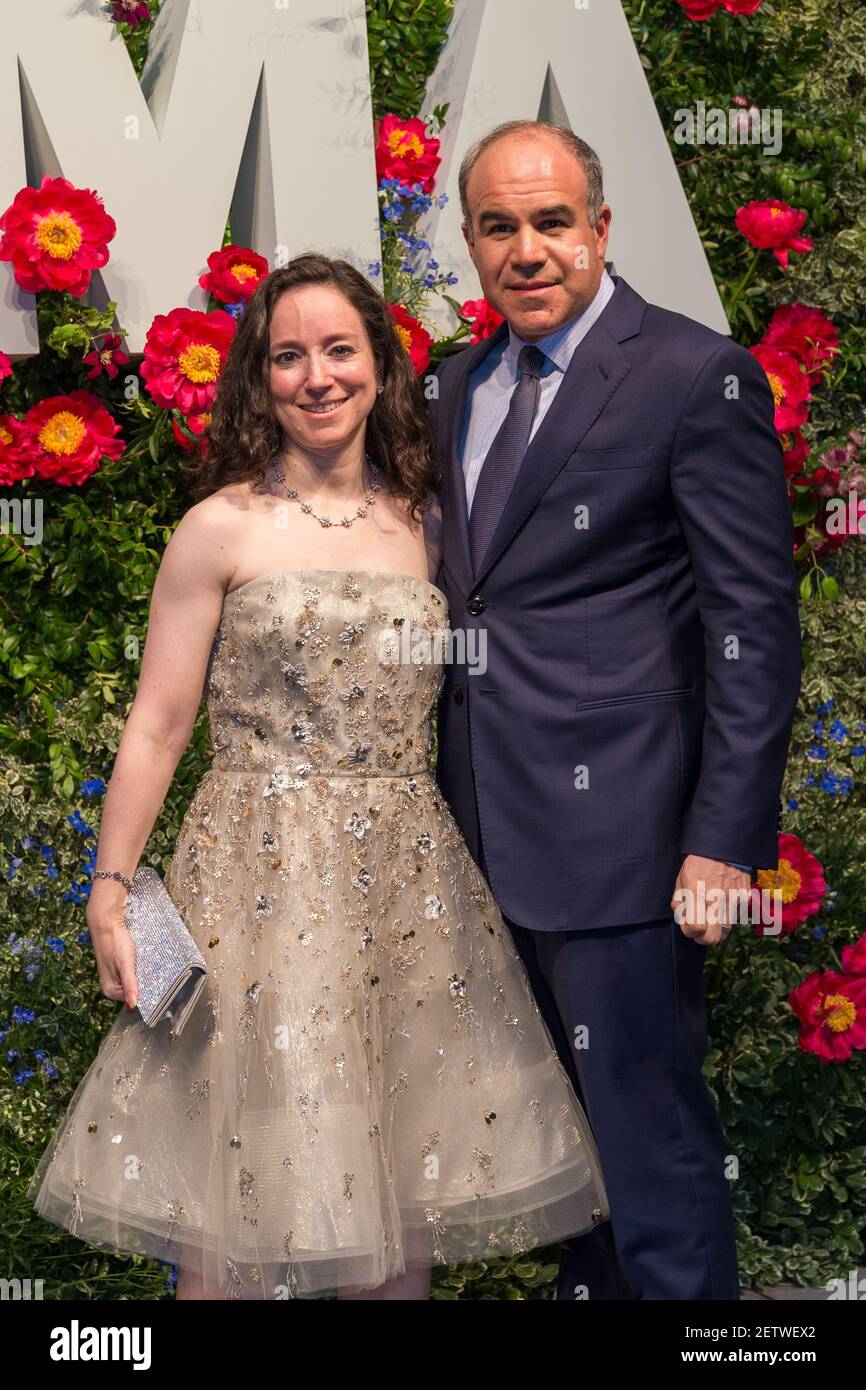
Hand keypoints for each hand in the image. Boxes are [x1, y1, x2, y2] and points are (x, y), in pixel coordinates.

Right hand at [86, 883, 138, 1008]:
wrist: (107, 923)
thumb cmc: (114, 942)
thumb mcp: (125, 964)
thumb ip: (130, 984)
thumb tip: (133, 1005)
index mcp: (110, 990)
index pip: (134, 999)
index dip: (144, 990)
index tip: (153, 981)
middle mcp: (110, 985)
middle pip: (134, 990)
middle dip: (142, 981)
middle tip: (147, 968)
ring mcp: (113, 976)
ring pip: (133, 980)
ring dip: (140, 973)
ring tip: (142, 962)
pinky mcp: (117, 967)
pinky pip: (131, 972)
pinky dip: (137, 968)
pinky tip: (140, 960)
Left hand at [671, 855, 750, 945]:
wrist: (724, 848)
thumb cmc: (698, 863)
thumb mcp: (681, 880)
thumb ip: (680, 902)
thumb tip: (683, 918)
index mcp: (698, 896)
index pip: (696, 930)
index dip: (689, 931)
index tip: (688, 924)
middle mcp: (717, 902)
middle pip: (713, 939)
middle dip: (704, 937)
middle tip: (700, 928)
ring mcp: (733, 902)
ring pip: (726, 931)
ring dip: (716, 927)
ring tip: (711, 912)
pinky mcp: (745, 899)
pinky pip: (736, 917)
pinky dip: (728, 915)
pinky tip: (722, 901)